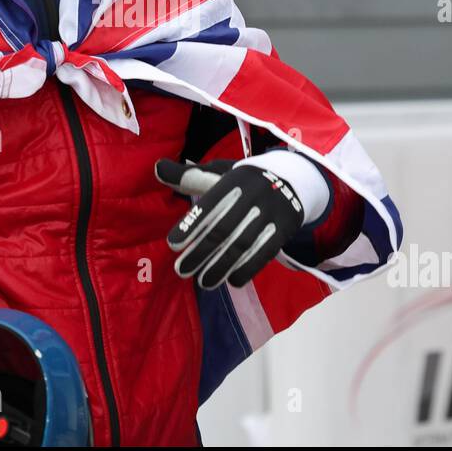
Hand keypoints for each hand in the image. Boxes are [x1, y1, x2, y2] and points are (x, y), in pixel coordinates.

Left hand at [154, 157, 308, 289]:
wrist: (294, 178)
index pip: (210, 204)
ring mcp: (271, 212)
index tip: (172, 244)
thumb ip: (188, 176)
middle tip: (181, 270)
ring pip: (243, 244)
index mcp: (234, 180)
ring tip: (203, 282)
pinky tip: (232, 281)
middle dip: (201, 251)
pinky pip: (265, 252)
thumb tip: (157, 168)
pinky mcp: (284, 228)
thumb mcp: (219, 172)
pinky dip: (248, 269)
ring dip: (222, 266)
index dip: (191, 224)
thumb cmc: (244, 180)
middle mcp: (254, 194)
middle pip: (224, 228)